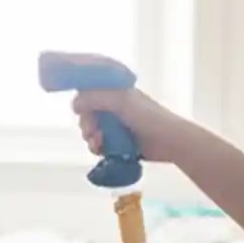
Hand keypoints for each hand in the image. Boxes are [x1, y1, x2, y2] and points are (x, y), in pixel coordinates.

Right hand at [68, 56, 194, 164]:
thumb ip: (94, 98)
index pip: (90, 91)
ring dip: (90, 137)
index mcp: (115, 92)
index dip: (83, 100)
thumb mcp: (120, 101)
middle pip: (88, 113)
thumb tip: (74, 105)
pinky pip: (99, 144)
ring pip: (91, 130)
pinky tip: (100, 150)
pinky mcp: (118, 143)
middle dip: (85, 122)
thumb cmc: (148, 116)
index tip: (80, 110)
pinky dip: (96, 147)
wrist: (169, 141)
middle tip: (91, 130)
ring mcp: (116, 125)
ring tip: (98, 143)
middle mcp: (114, 107)